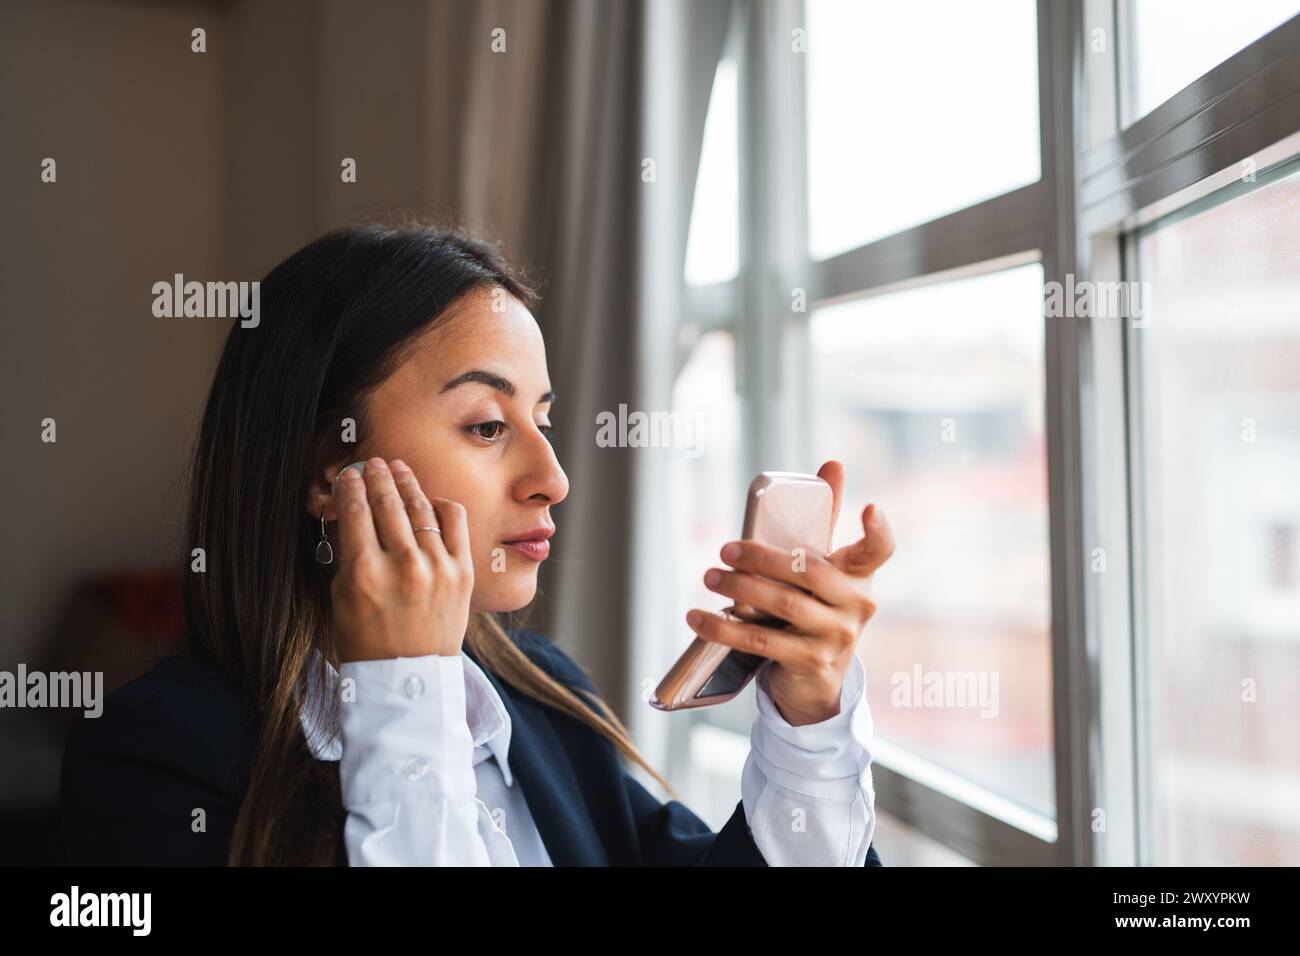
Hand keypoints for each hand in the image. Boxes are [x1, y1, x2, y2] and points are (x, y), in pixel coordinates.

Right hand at [327, 456, 473, 662]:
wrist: (408, 680)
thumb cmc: (367, 642)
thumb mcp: (342, 597)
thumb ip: (349, 553)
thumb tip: (351, 512)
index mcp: (364, 573)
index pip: (354, 512)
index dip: (350, 486)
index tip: (348, 475)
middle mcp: (403, 566)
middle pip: (387, 503)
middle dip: (377, 477)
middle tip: (373, 463)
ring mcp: (437, 568)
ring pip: (420, 508)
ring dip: (407, 483)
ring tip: (398, 469)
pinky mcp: (463, 573)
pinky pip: (455, 523)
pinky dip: (441, 505)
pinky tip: (430, 499)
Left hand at [686, 460, 894, 724]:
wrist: (816, 682)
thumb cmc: (817, 610)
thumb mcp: (825, 570)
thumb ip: (825, 521)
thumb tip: (833, 465)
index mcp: (860, 576)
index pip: (880, 549)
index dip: (878, 530)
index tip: (871, 508)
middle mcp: (856, 605)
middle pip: (809, 572)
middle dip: (762, 558)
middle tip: (725, 550)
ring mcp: (837, 637)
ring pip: (783, 605)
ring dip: (739, 589)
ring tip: (709, 577)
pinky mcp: (811, 663)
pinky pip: (761, 641)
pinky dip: (724, 628)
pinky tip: (698, 618)